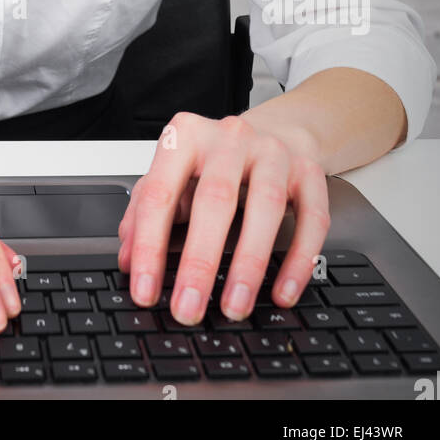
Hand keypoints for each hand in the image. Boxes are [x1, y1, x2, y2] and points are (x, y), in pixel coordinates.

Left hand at [117, 112, 329, 324]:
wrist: (275, 130)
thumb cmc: (215, 162)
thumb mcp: (175, 176)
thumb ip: (145, 213)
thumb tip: (128, 261)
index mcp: (186, 136)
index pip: (160, 193)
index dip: (149, 246)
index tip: (145, 291)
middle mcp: (230, 138)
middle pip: (215, 200)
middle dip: (199, 262)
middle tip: (188, 309)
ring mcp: (274, 152)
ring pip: (266, 206)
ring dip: (249, 263)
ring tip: (234, 307)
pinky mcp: (310, 172)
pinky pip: (311, 218)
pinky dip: (298, 260)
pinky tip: (282, 292)